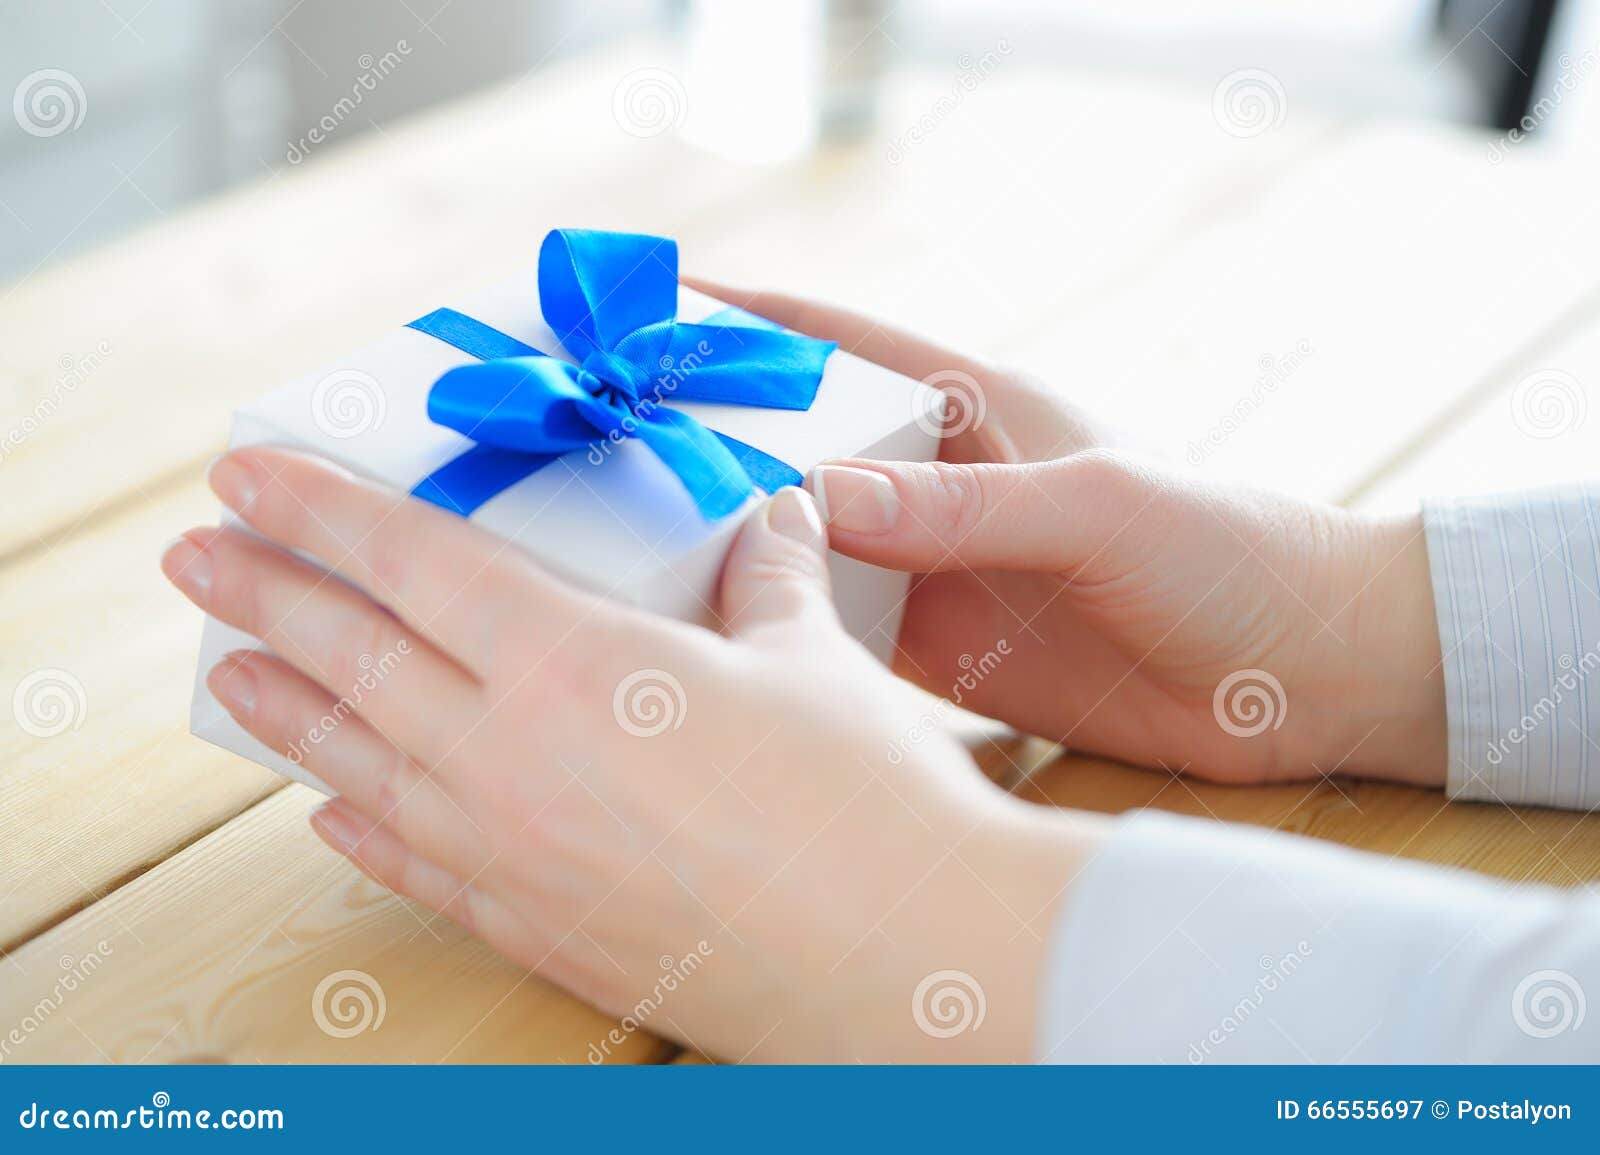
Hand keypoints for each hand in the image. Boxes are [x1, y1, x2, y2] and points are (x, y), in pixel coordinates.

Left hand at [161, 448, 1105, 1061]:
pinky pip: (418, 867)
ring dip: (288, 713)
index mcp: (571, 661)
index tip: (242, 481)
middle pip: (356, 659)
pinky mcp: (538, 927)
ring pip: (363, 765)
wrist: (901, 957)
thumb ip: (770, 576)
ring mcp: (512, 851)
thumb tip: (774, 518)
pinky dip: (364, 831)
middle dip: (267, 598)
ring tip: (229, 677)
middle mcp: (511, 756)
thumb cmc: (861, 795)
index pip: (410, 564)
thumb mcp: (811, 657)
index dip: (319, 511)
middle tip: (192, 563)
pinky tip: (330, 816)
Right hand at [686, 283, 1446, 787]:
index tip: (642, 308)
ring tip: (620, 547)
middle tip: (597, 448)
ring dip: (727, 539)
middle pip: (793, 444)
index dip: (739, 320)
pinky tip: (710, 635)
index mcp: (971, 406)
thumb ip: (964, 507)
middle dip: (702, 438)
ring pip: (800, 541)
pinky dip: (778, 624)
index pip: (834, 342)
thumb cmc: (1220, 548)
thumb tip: (820, 498)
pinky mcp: (939, 649)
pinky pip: (836, 628)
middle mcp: (935, 482)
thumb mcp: (1095, 507)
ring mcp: (931, 568)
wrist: (1295, 672)